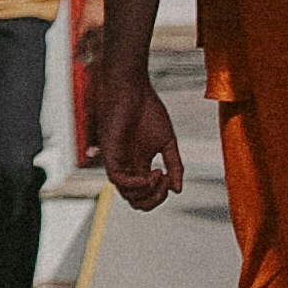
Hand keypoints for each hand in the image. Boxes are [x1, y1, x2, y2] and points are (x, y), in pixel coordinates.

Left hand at [95, 65, 184, 210]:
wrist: (132, 88)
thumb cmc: (147, 109)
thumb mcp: (167, 142)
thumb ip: (174, 165)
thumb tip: (178, 190)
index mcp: (139, 164)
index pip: (146, 193)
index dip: (160, 195)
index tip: (170, 178)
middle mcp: (127, 165)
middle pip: (136, 199)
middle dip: (154, 199)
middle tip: (166, 181)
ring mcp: (118, 161)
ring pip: (126, 194)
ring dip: (147, 192)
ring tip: (158, 173)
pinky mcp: (110, 153)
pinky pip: (118, 180)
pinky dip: (135, 184)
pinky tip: (149, 174)